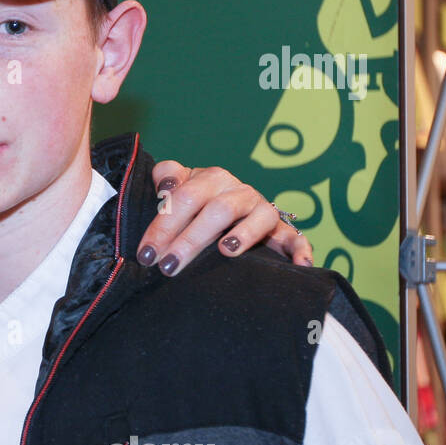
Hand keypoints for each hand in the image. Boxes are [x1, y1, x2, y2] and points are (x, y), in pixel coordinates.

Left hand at [136, 160, 314, 275]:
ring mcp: (262, 210)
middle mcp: (239, 191)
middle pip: (217, 210)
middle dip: (190, 239)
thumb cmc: (196, 201)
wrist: (227, 204)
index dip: (163, 225)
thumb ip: (167, 178)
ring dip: (243, 234)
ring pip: (258, 217)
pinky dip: (300, 249)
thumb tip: (166, 186)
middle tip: (168, 266)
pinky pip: (295, 237)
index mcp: (211, 179)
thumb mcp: (179, 185)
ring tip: (225, 251)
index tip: (145, 254)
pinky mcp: (280, 229)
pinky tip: (299, 265)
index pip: (184, 198)